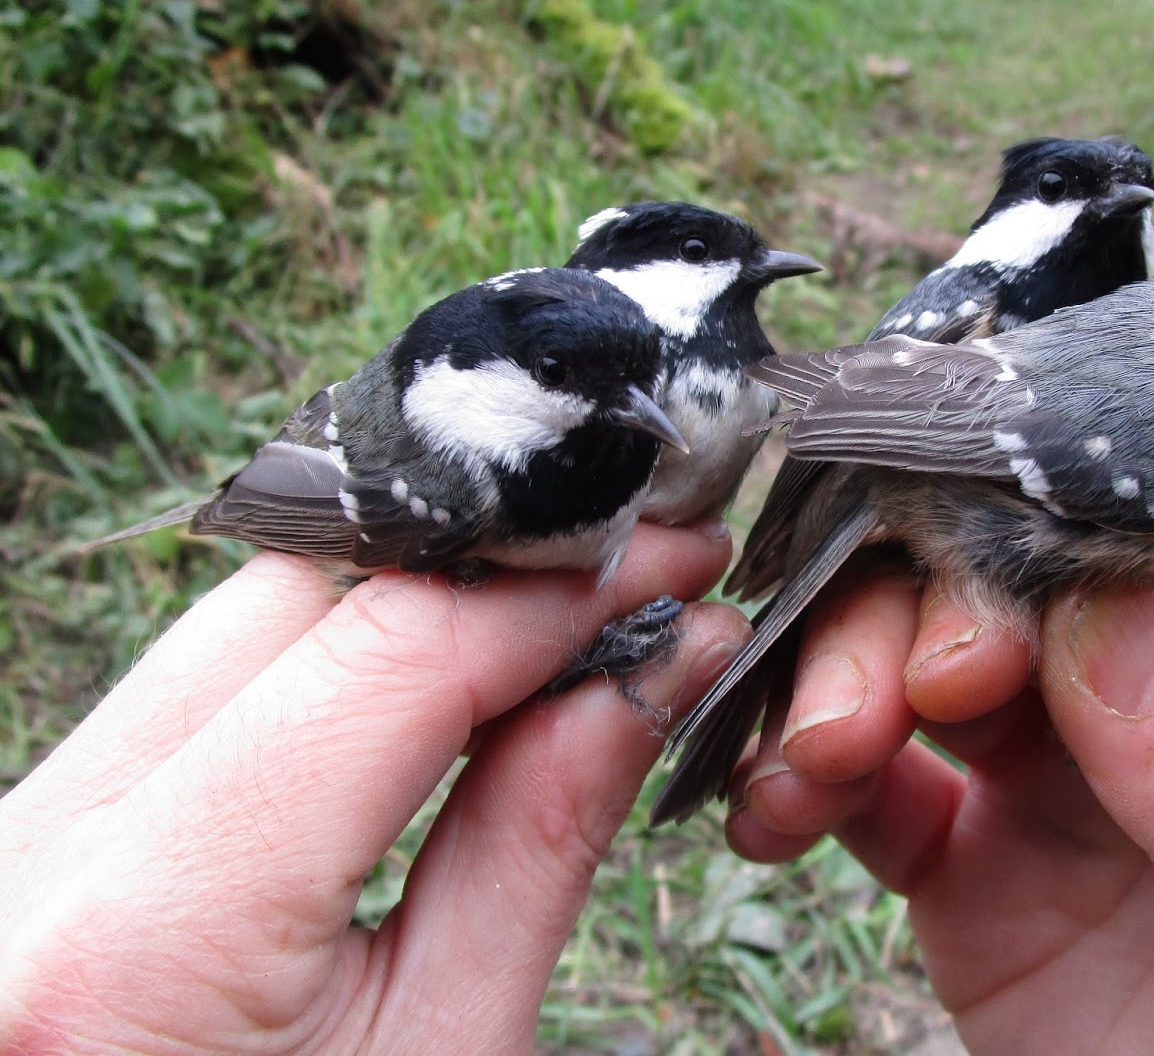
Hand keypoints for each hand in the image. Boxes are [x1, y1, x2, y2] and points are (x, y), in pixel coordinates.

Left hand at [0, 524, 749, 1052]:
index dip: (550, 593)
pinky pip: (194, 691)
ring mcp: (15, 838)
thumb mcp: (446, 1053)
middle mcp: (32, 859)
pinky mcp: (38, 838)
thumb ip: (535, 844)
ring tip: (549, 640)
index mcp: (140, 941)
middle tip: (627, 588)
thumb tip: (649, 670)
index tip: (668, 566)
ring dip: (410, 611)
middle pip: (295, 600)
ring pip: (237, 624)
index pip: (381, 659)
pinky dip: (329, 665)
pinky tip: (434, 693)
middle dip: (483, 574)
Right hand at [729, 557, 1153, 1052]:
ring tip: (808, 763)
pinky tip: (770, 810)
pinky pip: (872, 791)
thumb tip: (1099, 615)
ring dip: (843, 679)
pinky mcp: (972, 870)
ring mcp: (1064, 786)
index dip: (1059, 535)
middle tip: (875, 703)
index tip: (974, 584)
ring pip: (925, 663)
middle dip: (923, 615)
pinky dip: (803, 780)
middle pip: (1021, 588)